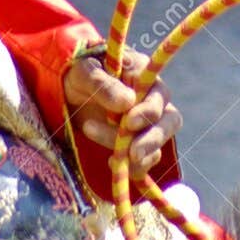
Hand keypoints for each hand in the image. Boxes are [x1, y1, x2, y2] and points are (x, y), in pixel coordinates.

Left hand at [62, 49, 180, 178]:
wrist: (70, 95)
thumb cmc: (78, 76)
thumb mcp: (82, 73)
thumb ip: (102, 83)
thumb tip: (127, 102)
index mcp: (143, 72)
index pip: (159, 93)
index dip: (148, 111)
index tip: (129, 123)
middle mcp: (152, 97)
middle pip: (170, 121)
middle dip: (152, 139)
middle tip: (133, 153)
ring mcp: (149, 122)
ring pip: (158, 144)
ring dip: (138, 155)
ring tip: (111, 159)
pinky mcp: (140, 142)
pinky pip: (147, 160)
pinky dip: (134, 167)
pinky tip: (113, 163)